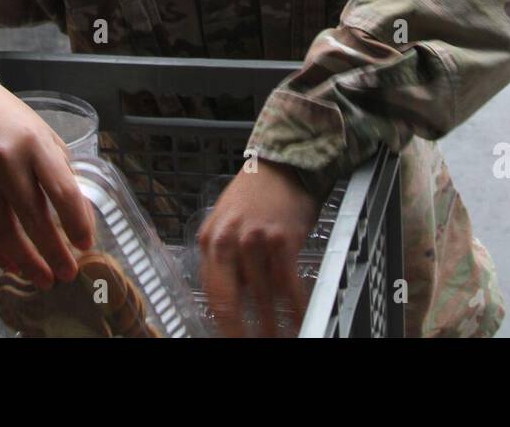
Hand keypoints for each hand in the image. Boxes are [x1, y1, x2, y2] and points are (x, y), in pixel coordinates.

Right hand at [0, 77, 95, 288]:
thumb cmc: (10, 123)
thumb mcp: (44, 136)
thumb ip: (60, 173)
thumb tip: (79, 218)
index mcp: (35, 144)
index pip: (62, 190)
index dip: (76, 222)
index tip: (85, 244)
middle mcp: (5, 159)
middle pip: (33, 217)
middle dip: (53, 251)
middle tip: (67, 273)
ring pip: (3, 231)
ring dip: (26, 261)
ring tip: (43, 277)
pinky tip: (13, 264)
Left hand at [197, 159, 322, 336]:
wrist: (284, 164)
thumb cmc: (255, 194)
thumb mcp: (225, 221)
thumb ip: (224, 256)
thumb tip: (234, 295)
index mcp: (210, 239)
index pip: (212, 293)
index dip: (221, 324)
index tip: (229, 338)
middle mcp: (230, 241)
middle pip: (232, 301)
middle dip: (241, 333)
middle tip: (249, 345)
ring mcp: (257, 241)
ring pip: (263, 297)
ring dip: (271, 326)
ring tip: (276, 340)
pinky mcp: (284, 241)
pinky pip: (289, 285)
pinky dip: (295, 308)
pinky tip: (298, 322)